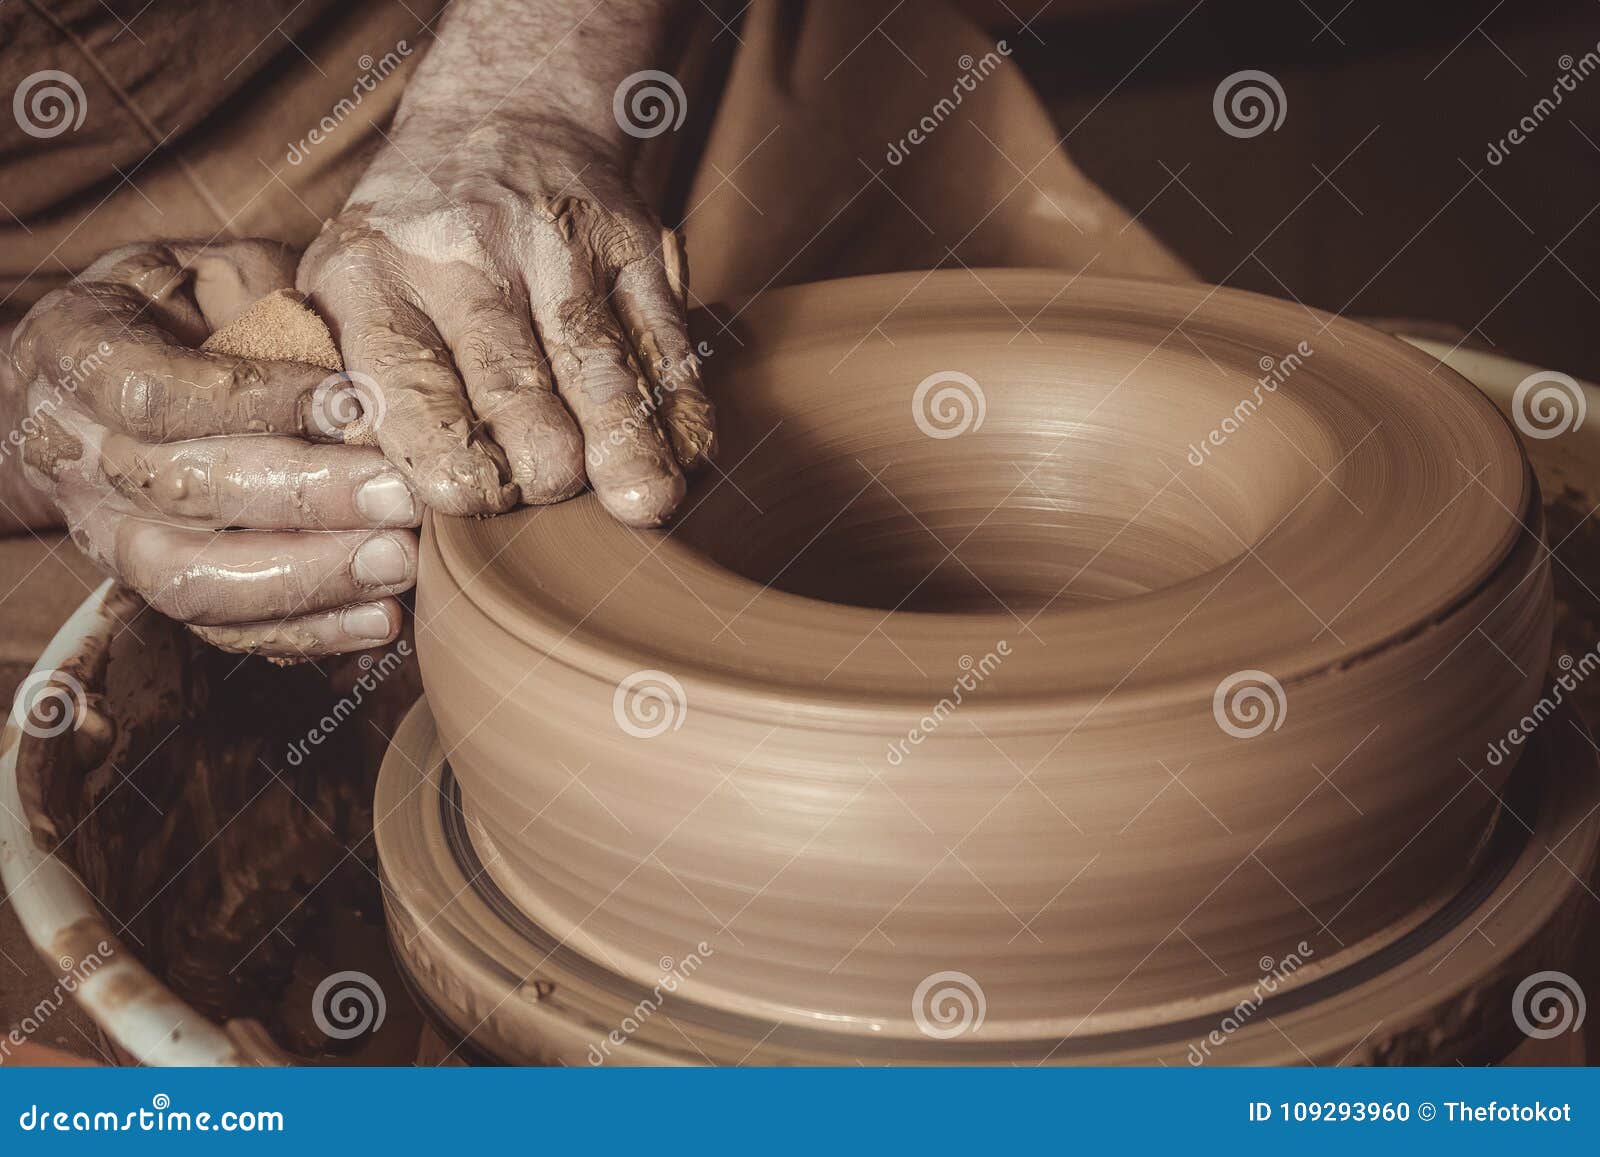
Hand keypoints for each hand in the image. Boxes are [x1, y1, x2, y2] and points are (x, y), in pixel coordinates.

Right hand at [6, 239, 419, 659]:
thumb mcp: (209, 271)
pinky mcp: (154, 587)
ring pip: (195, 579)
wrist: (91, 383)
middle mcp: (75, 453)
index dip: (257, 403)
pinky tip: (383, 619)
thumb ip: (265, 299)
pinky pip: (223, 630)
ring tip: (399, 564)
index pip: (154, 393)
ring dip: (308, 578)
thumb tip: (352, 351)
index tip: (354, 405)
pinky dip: (308, 633)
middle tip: (400, 497)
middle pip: (186, 492)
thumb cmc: (180, 310)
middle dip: (305, 499)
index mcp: (74, 353)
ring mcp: (107, 532)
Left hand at [297, 114, 714, 525]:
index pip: (407, 383)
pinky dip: (680, 403)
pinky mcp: (634, 245)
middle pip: (510, 380)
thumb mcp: (344, 288)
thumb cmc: (411, 242)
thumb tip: (379, 502)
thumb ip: (351, 389)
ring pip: (596, 361)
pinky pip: (664, 336)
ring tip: (643, 502)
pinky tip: (689, 456)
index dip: (447, 454)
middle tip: (551, 493)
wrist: (502, 117)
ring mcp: (558, 248)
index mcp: (374, 278)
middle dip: (539, 455)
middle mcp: (464, 256)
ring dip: (625, 441)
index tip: (474, 500)